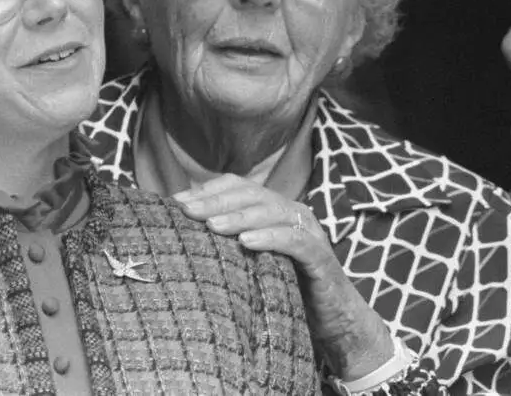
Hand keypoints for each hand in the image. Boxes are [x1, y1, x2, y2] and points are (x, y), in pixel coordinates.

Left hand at [174, 174, 394, 378]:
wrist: (334, 323)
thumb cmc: (287, 290)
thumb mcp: (252, 262)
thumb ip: (228, 244)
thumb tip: (182, 234)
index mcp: (275, 209)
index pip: (238, 186)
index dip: (207, 190)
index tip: (176, 202)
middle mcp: (293, 213)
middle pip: (252, 193)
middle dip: (216, 200)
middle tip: (186, 211)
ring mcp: (310, 232)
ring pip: (272, 211)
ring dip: (239, 215)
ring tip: (211, 225)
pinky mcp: (321, 256)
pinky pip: (296, 241)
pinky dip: (270, 237)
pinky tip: (246, 242)